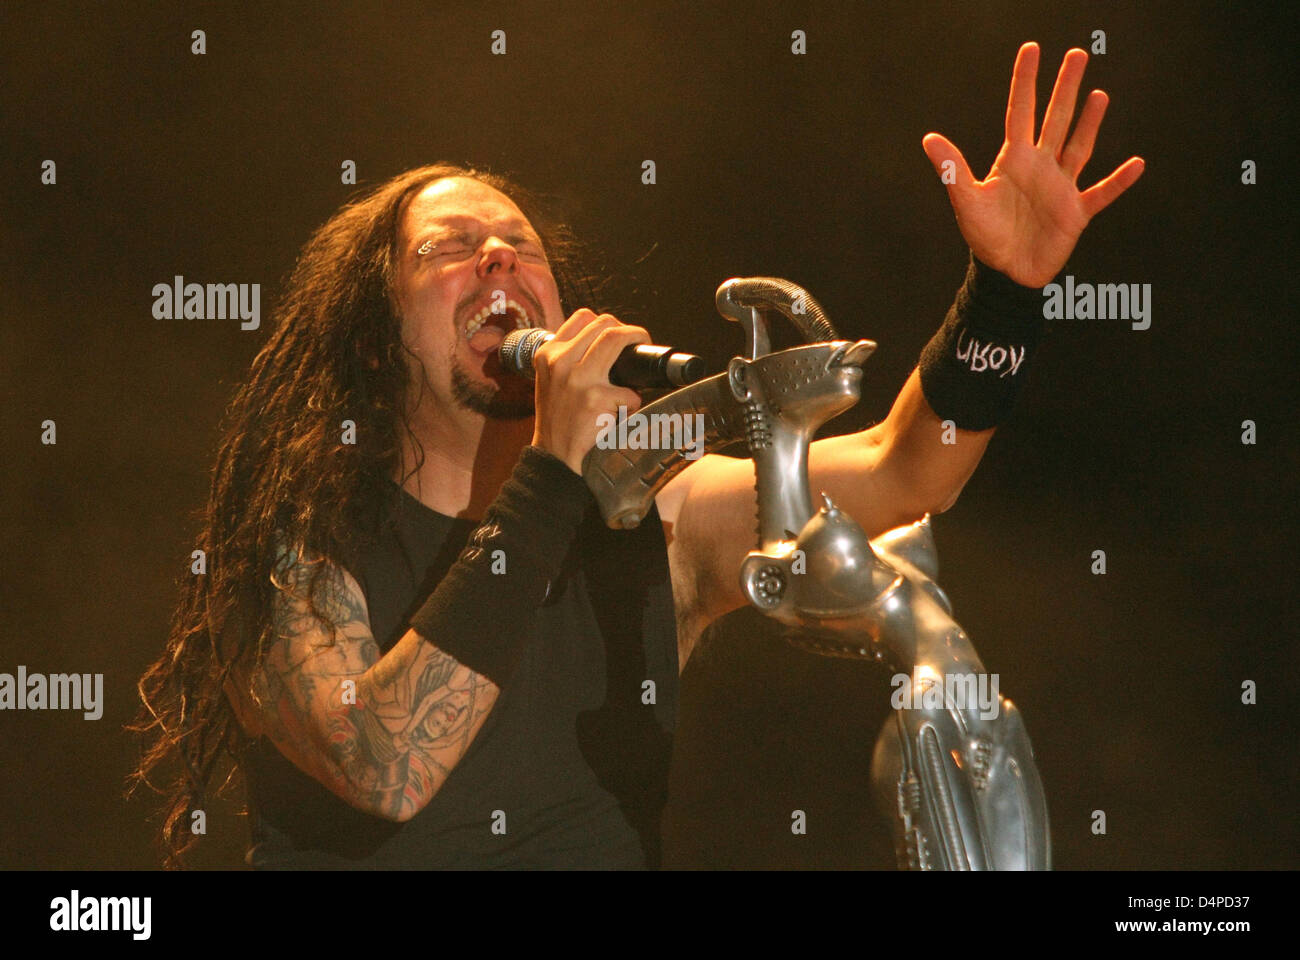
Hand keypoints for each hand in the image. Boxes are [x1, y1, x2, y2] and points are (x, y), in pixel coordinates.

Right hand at [529, 309, 647, 473]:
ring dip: (636, 347)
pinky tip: (623, 414)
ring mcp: (578, 379)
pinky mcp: (596, 399)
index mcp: (548, 354)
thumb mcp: (550, 381)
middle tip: (637, 347)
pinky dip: (632, 404)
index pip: (583, 317)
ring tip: (640, 368)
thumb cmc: (557, 419)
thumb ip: (569, 359)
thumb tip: (609, 345)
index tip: (619, 336)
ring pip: (616, 339)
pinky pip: (630, 392)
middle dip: (629, 332)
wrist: (553, 457)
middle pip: (605, 324)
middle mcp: (561, 361)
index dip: (609, 323)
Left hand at [922, 42, 1144, 287]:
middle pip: (1056, 119)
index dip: (1025, 81)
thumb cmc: (985, 236)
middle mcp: (1040, 167)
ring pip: (1079, 147)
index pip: (1020, 112)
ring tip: (1099, 94)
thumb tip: (929, 139)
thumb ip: (952, 170)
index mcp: (1014, 160)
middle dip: (1065, 88)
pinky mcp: (1076, 212)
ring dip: (1090, 122)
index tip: (1032, 49)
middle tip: (1077, 54)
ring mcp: (1061, 187)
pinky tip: (1137, 164)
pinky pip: (1102, 193)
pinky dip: (1119, 181)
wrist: (1005, 273)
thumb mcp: (967, 201)